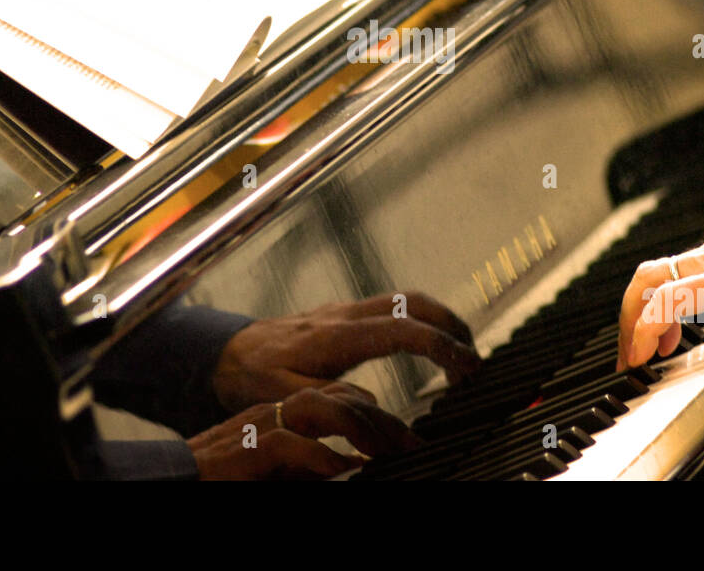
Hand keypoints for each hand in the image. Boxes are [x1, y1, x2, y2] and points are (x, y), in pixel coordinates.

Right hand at [186, 382, 422, 479]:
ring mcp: (259, 425)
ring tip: (385, 452)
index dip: (379, 416)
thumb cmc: (227, 475)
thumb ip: (313, 461)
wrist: (172, 477)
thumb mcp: (279, 467)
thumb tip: (351, 466)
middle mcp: (276, 410)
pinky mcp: (243, 449)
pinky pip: (285, 442)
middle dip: (382, 420)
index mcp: (286, 410)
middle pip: (339, 396)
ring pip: (317, 406)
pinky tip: (340, 467)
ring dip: (357, 427)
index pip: (343, 396)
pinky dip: (316, 455)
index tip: (408, 441)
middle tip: (413, 446)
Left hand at [211, 292, 480, 412]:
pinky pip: (394, 308)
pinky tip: (430, 345)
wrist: (226, 351)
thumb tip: (372, 402)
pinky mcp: (346, 315)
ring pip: (407, 300)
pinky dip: (421, 321)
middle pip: (414, 303)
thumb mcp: (282, 392)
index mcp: (336, 335)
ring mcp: (347, 310)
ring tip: (463, 354)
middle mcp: (346, 315)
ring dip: (441, 320)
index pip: (401, 329)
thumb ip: (327, 395)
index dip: (440, 345)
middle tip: (477, 360)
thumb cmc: (251, 373)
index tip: (466, 368)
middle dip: (453, 325)